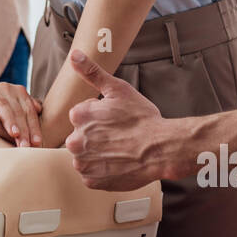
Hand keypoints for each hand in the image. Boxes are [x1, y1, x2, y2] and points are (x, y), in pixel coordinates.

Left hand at [64, 49, 172, 189]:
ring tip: (119, 150)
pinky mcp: (92, 181)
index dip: (99, 117)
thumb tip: (74, 55)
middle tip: (118, 136)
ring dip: (97, 154)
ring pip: (84, 156)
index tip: (115, 120)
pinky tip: (117, 163)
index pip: (81, 116)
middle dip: (95, 136)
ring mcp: (84, 163)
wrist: (161, 149)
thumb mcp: (118, 89)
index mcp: (79, 116)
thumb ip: (92, 72)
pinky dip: (102, 171)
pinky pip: (91, 174)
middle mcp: (75, 140)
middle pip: (81, 137)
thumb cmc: (142, 119)